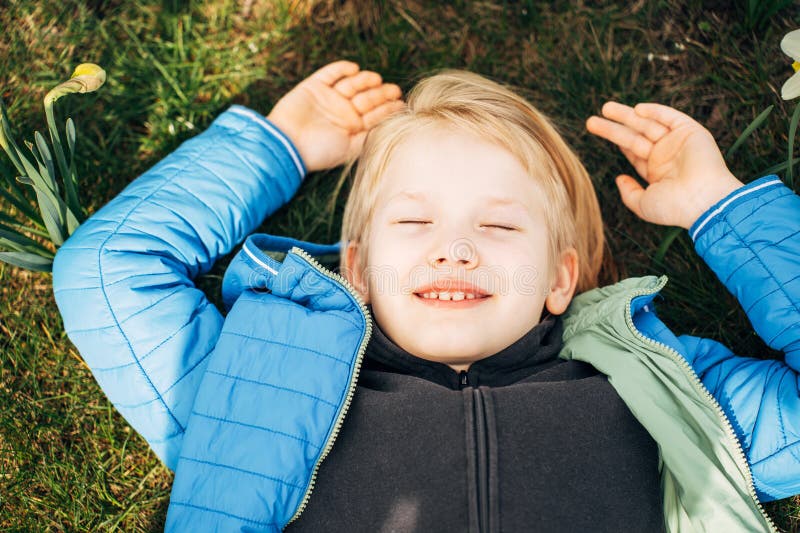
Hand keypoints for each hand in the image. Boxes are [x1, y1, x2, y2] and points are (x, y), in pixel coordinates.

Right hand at [267, 60, 403, 171]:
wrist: (287, 144)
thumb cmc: (319, 152)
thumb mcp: (349, 150)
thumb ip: (368, 137)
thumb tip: (389, 126)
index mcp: (352, 128)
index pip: (375, 115)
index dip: (388, 108)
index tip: (402, 104)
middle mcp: (342, 112)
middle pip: (367, 97)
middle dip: (381, 93)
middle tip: (394, 90)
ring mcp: (329, 98)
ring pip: (352, 84)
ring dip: (365, 80)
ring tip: (376, 79)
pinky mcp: (314, 86)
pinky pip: (331, 73)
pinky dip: (342, 69)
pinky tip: (354, 69)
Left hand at [586, 102, 743, 228]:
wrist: (704, 201)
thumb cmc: (674, 207)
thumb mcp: (644, 204)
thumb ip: (629, 193)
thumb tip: (618, 178)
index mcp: (657, 172)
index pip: (633, 152)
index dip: (617, 142)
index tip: (598, 131)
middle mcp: (667, 156)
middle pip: (634, 137)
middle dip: (613, 128)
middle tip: (591, 121)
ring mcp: (678, 143)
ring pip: (647, 125)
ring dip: (627, 116)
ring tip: (605, 108)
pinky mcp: (691, 132)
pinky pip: (670, 117)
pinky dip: (655, 111)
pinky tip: (636, 109)